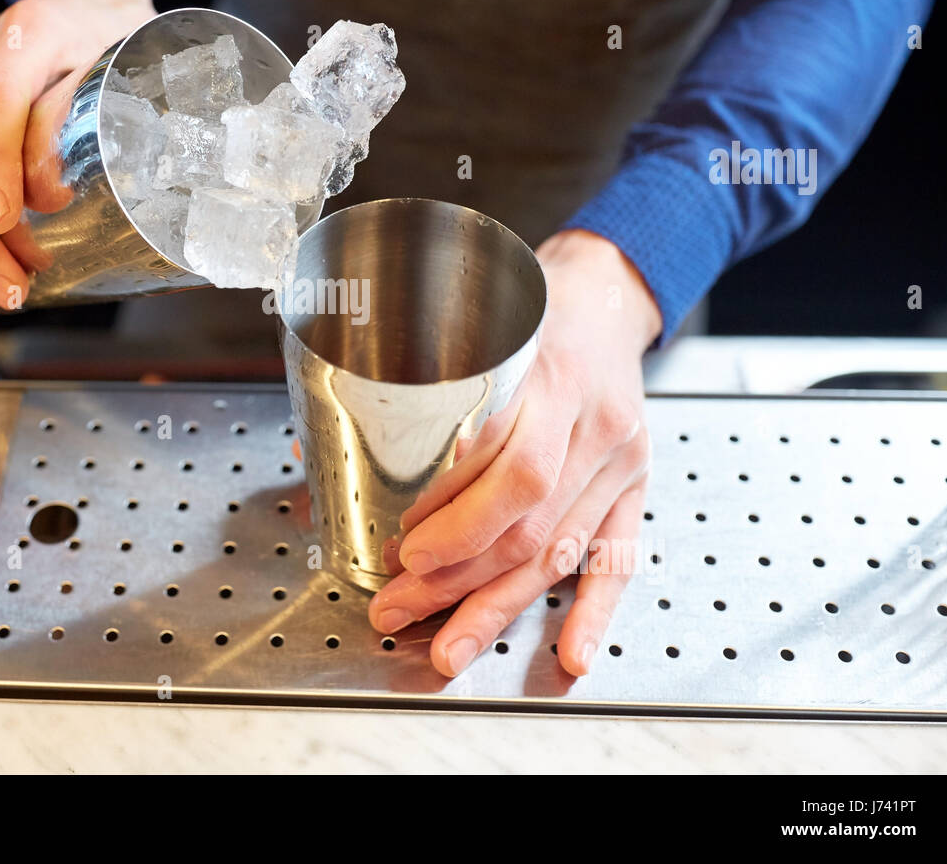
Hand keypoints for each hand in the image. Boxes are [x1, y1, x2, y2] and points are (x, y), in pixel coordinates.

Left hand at [368, 229, 661, 677]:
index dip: (457, 525)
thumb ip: (407, 389)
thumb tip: (314, 446)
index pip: (513, 473)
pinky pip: (615, 557)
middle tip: (397, 607)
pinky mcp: (632, 486)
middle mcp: (592, 425)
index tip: (404, 550)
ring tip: (448, 646)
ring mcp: (619, 461)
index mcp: (552, 379)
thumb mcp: (473, 327)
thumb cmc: (528, 306)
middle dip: (456, 580)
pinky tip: (569, 652)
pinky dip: (591, 610)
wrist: (606, 295)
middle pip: (528, 526)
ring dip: (497, 605)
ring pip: (559, 551)